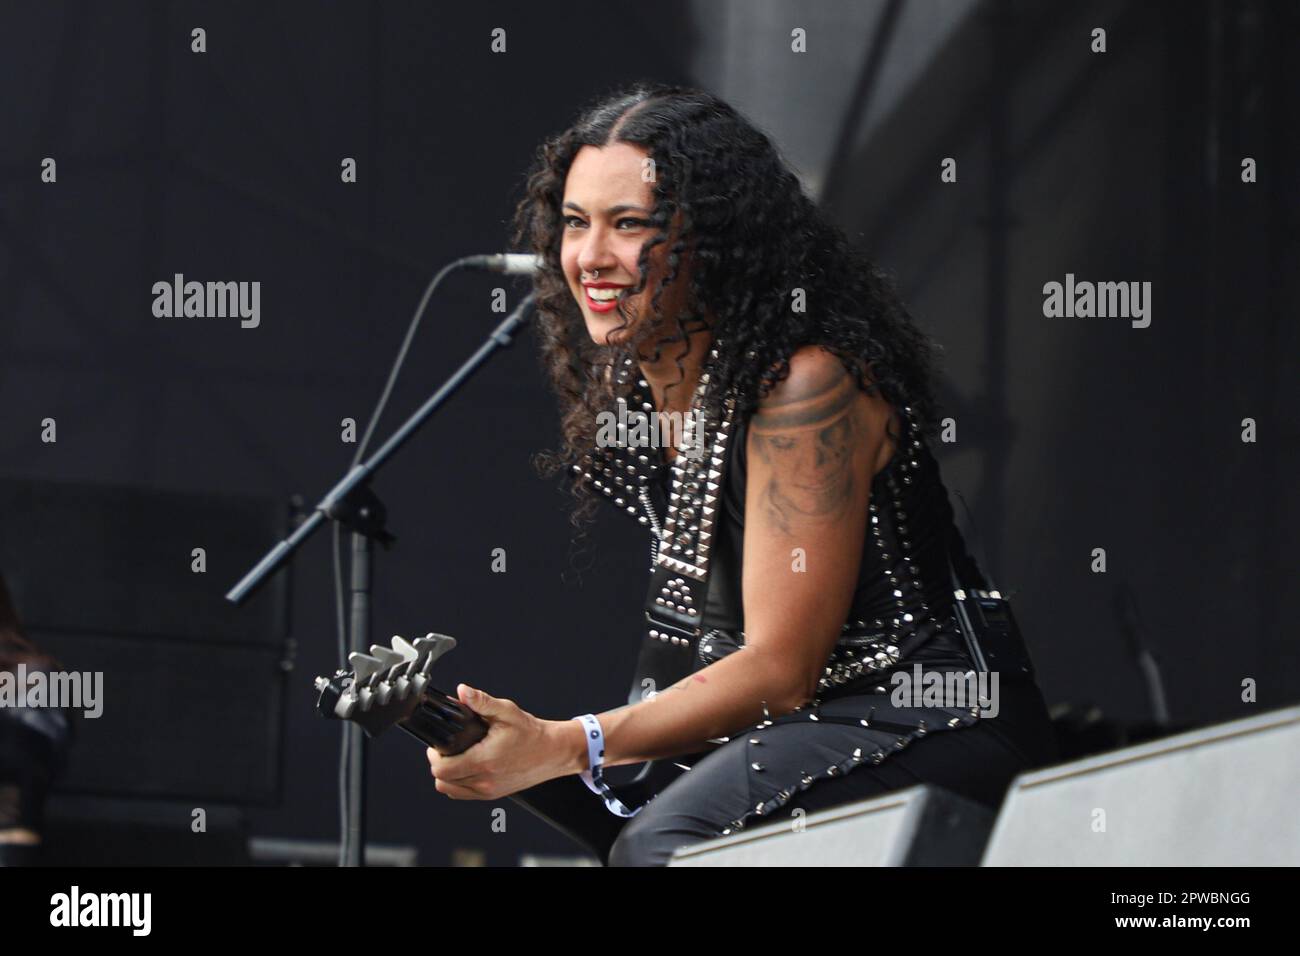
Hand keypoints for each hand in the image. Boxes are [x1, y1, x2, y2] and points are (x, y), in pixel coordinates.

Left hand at [425, 684, 585, 800]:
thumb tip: (463, 691)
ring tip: (454, 758)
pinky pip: (463, 794)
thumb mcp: (506, 711)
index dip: (434, 756)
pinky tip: (465, 768)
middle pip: (443, 781)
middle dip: (439, 764)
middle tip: (444, 749)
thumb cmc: (531, 733)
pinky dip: (458, 784)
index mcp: (484, 760)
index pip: (442, 769)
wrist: (552, 751)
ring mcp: (489, 790)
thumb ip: (481, 702)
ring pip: (451, 790)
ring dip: (447, 776)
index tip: (438, 746)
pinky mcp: (493, 794)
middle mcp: (485, 780)